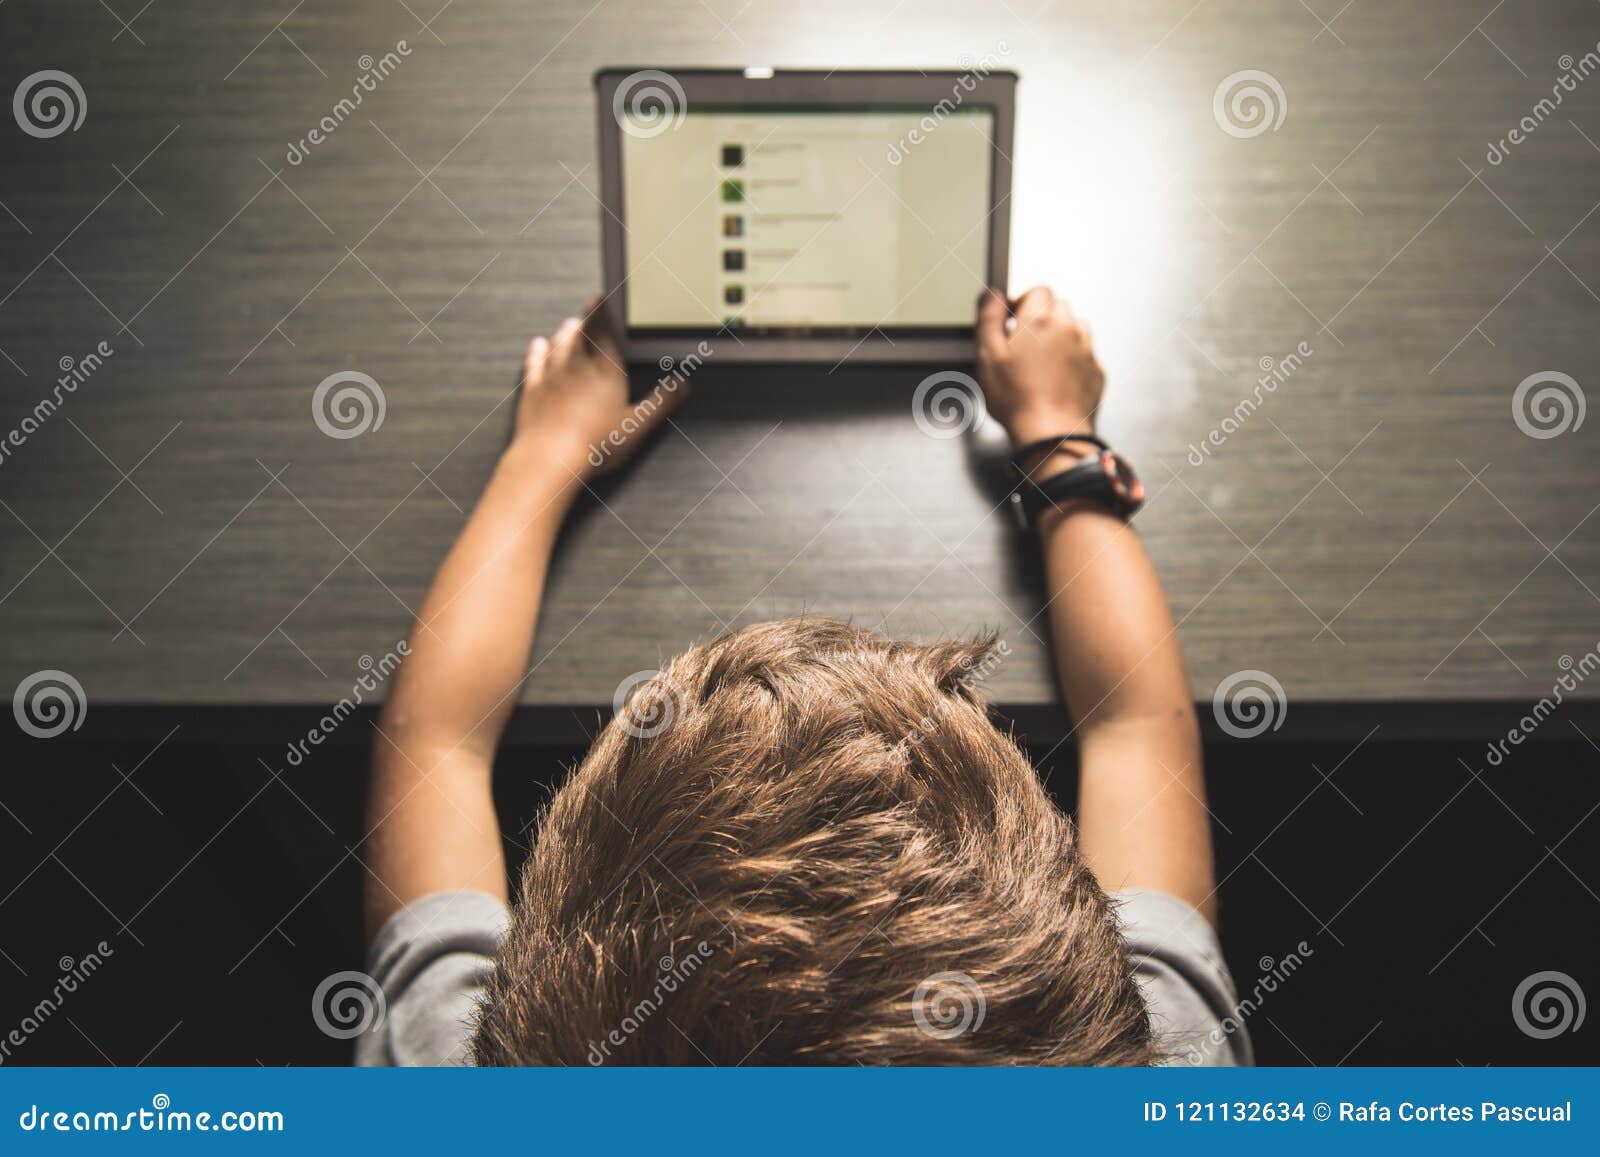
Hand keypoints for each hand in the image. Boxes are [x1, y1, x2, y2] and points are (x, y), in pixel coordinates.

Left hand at [511, 299, 688, 480]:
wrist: (551, 455)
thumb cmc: (595, 442)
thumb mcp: (637, 424)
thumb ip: (661, 402)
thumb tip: (681, 385)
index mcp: (605, 370)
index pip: (605, 331)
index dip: (604, 312)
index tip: (604, 300)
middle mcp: (577, 366)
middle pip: (581, 332)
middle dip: (586, 318)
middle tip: (589, 308)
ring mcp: (552, 376)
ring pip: (558, 344)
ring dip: (564, 331)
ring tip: (569, 323)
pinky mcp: (533, 390)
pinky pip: (534, 362)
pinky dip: (536, 351)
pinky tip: (536, 345)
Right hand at [975, 286, 1103, 448]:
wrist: (1051, 434)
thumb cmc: (1018, 400)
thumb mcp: (987, 355)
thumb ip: (988, 318)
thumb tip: (992, 294)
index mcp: (1039, 320)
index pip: (1038, 290)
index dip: (1023, 301)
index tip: (1012, 320)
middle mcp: (1068, 328)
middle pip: (1058, 306)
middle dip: (1042, 317)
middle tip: (1023, 343)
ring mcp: (1086, 349)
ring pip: (1075, 327)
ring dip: (1060, 335)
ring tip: (1041, 360)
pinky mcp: (1096, 371)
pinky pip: (1086, 353)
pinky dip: (1073, 358)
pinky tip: (1056, 377)